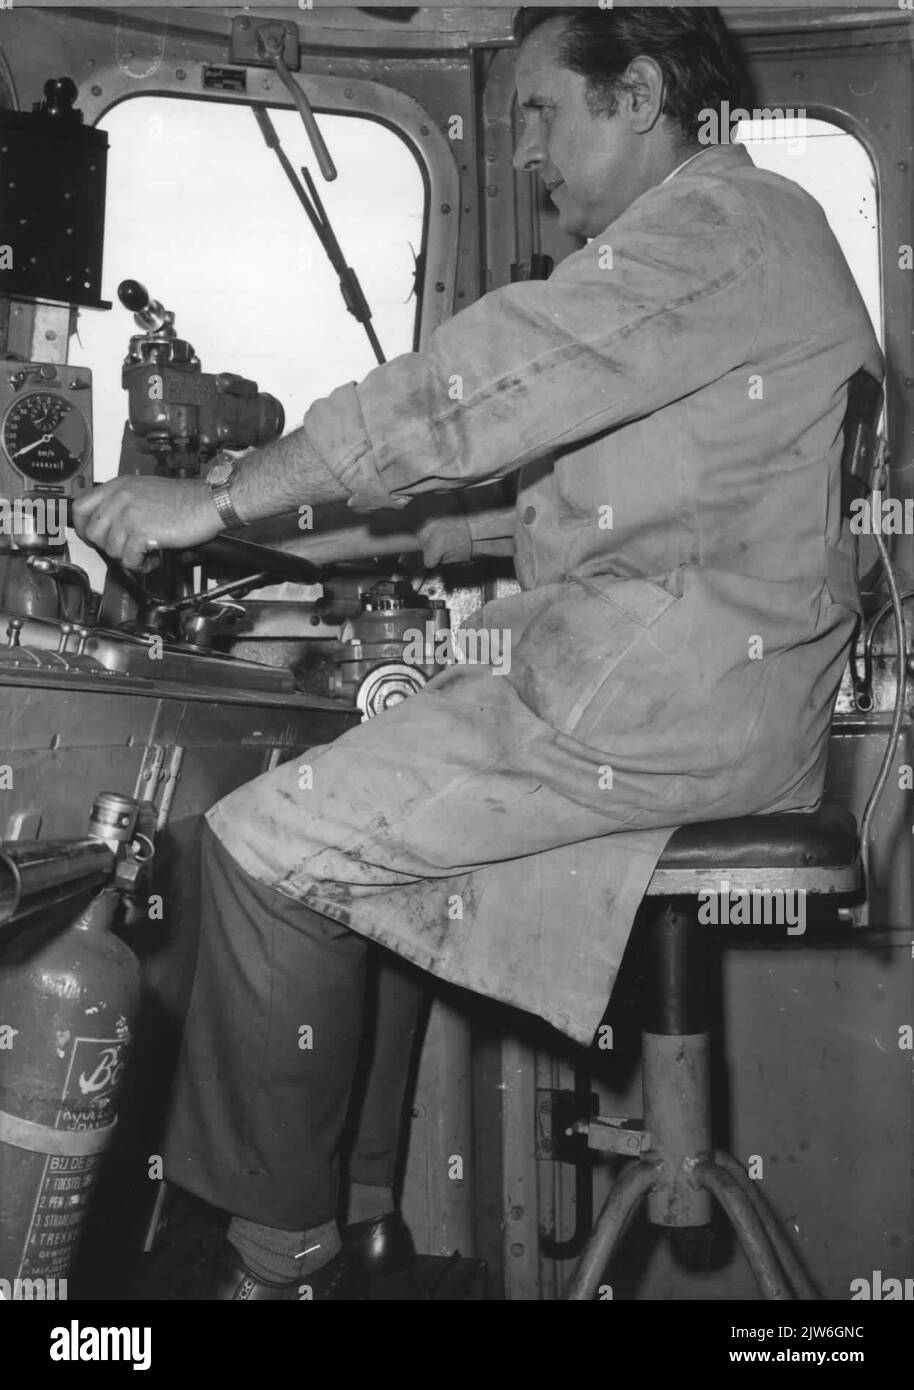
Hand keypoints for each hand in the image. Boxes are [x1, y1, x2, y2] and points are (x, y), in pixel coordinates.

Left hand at [72, 476, 224, 569]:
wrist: (207, 502)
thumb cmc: (184, 499)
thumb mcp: (146, 489)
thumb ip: (123, 501)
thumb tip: (108, 521)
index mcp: (119, 486)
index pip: (81, 507)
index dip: (82, 527)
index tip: (90, 537)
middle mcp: (120, 498)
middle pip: (92, 531)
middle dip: (107, 546)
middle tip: (123, 548)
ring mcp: (129, 514)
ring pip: (110, 548)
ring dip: (127, 556)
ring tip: (143, 553)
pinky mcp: (141, 531)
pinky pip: (128, 558)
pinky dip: (140, 564)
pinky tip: (151, 558)